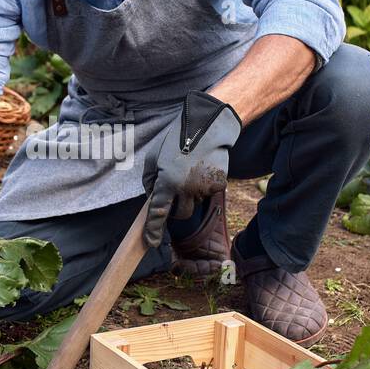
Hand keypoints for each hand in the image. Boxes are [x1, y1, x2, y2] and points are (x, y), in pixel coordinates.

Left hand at [143, 92, 240, 248]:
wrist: (206, 126)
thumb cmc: (175, 140)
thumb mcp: (154, 158)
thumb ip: (150, 181)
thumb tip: (153, 198)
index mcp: (167, 182)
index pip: (158, 212)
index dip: (153, 230)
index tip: (152, 243)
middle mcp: (186, 188)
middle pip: (181, 214)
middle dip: (177, 207)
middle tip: (177, 189)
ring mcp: (204, 187)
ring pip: (196, 202)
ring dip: (191, 193)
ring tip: (191, 171)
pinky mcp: (219, 184)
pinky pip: (208, 193)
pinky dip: (204, 186)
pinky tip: (203, 169)